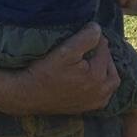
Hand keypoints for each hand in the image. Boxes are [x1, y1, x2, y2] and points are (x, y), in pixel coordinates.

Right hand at [0, 22, 118, 114]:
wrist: (26, 95)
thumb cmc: (44, 71)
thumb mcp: (65, 50)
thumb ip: (86, 37)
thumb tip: (98, 29)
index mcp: (98, 76)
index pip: (104, 49)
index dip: (95, 39)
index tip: (85, 34)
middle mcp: (101, 92)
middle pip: (110, 66)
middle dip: (104, 54)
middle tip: (91, 47)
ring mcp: (95, 103)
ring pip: (110, 82)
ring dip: (104, 69)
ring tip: (92, 60)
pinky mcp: (87, 108)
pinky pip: (103, 95)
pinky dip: (101, 84)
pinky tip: (91, 78)